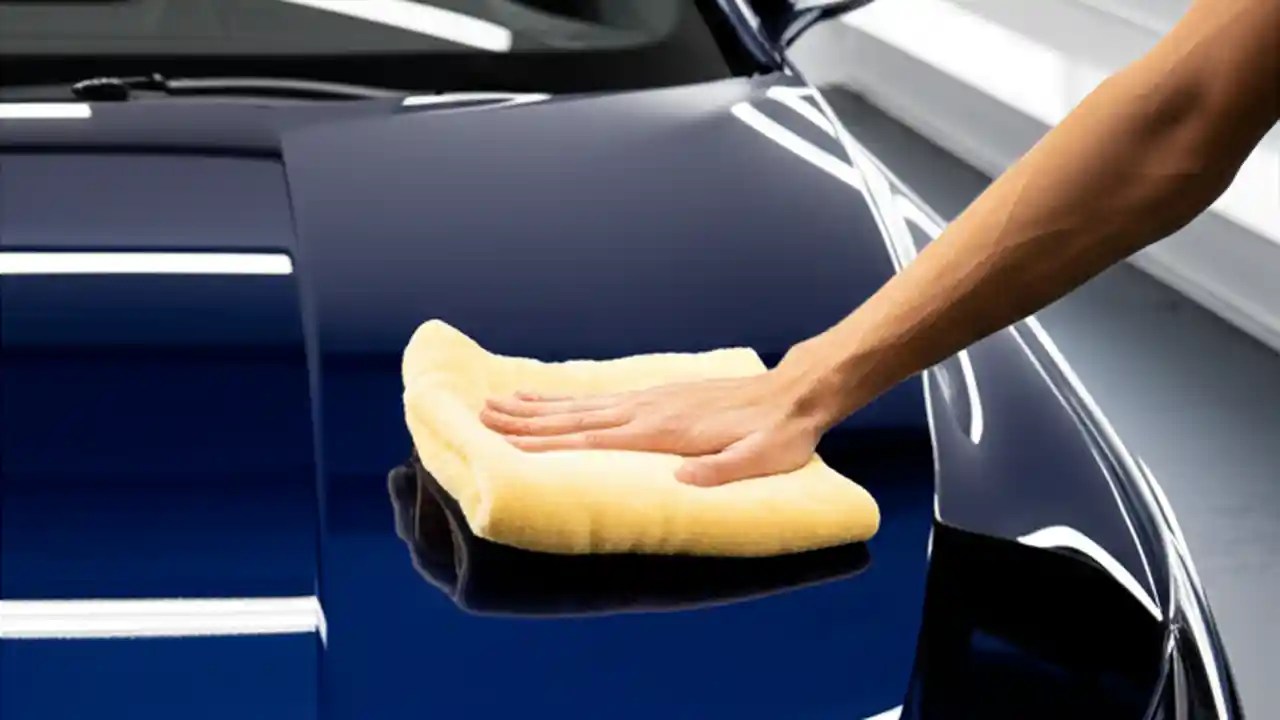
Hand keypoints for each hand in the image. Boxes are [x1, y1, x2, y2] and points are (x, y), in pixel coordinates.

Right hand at [479, 355, 844, 486]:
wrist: (794, 394)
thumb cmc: (778, 435)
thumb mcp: (760, 461)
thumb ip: (722, 473)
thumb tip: (681, 485)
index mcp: (664, 431)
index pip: (595, 439)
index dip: (551, 443)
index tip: (509, 444)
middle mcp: (648, 410)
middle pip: (576, 417)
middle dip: (527, 419)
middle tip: (482, 415)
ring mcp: (651, 400)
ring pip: (583, 404)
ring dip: (540, 405)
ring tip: (500, 402)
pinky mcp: (658, 396)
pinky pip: (603, 398)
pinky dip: (571, 398)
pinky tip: (555, 399)